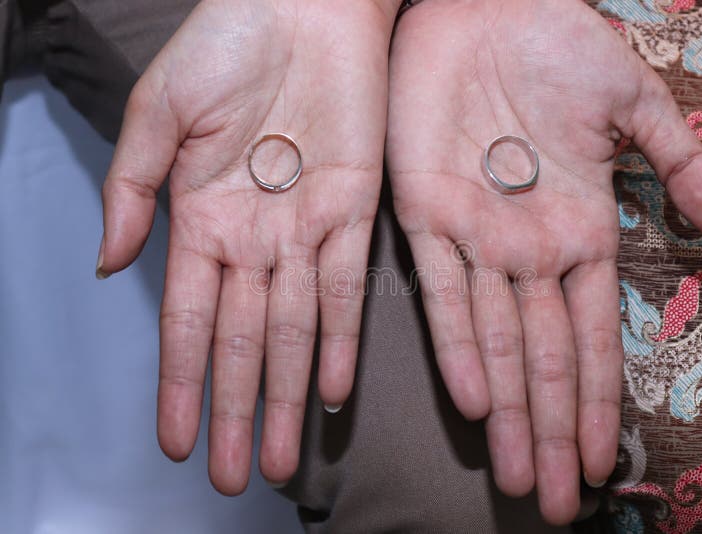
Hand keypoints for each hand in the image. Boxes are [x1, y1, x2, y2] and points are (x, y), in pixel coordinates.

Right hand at [97, 0, 396, 492]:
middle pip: (243, 342)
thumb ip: (134, 190)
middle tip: (234, 478)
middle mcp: (255, 238)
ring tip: (281, 458)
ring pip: (295, 330)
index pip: (187, 321)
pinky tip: (333, 389)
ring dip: (286, 394)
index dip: (180, 383)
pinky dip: (341, 338)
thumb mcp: (159, 113)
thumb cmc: (226, 44)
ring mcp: (306, 229)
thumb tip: (108, 262)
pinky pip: (349, 287)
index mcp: (201, 219)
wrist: (305, 3)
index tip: (174, 439)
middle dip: (236, 411)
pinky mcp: (357, 210)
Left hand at [387, 0, 701, 523]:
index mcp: (580, 231)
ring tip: (519, 477)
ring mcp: (479, 237)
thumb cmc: (558, 45)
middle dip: (551, 432)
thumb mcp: (632, 102)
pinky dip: (461, 347)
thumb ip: (680, 164)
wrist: (487, 5)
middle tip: (553, 503)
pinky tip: (478, 402)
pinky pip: (445, 293)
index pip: (591, 338)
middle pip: (545, 362)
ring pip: (497, 344)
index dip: (597, 401)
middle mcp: (528, 251)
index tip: (603, 462)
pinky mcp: (425, 213)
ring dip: (512, 413)